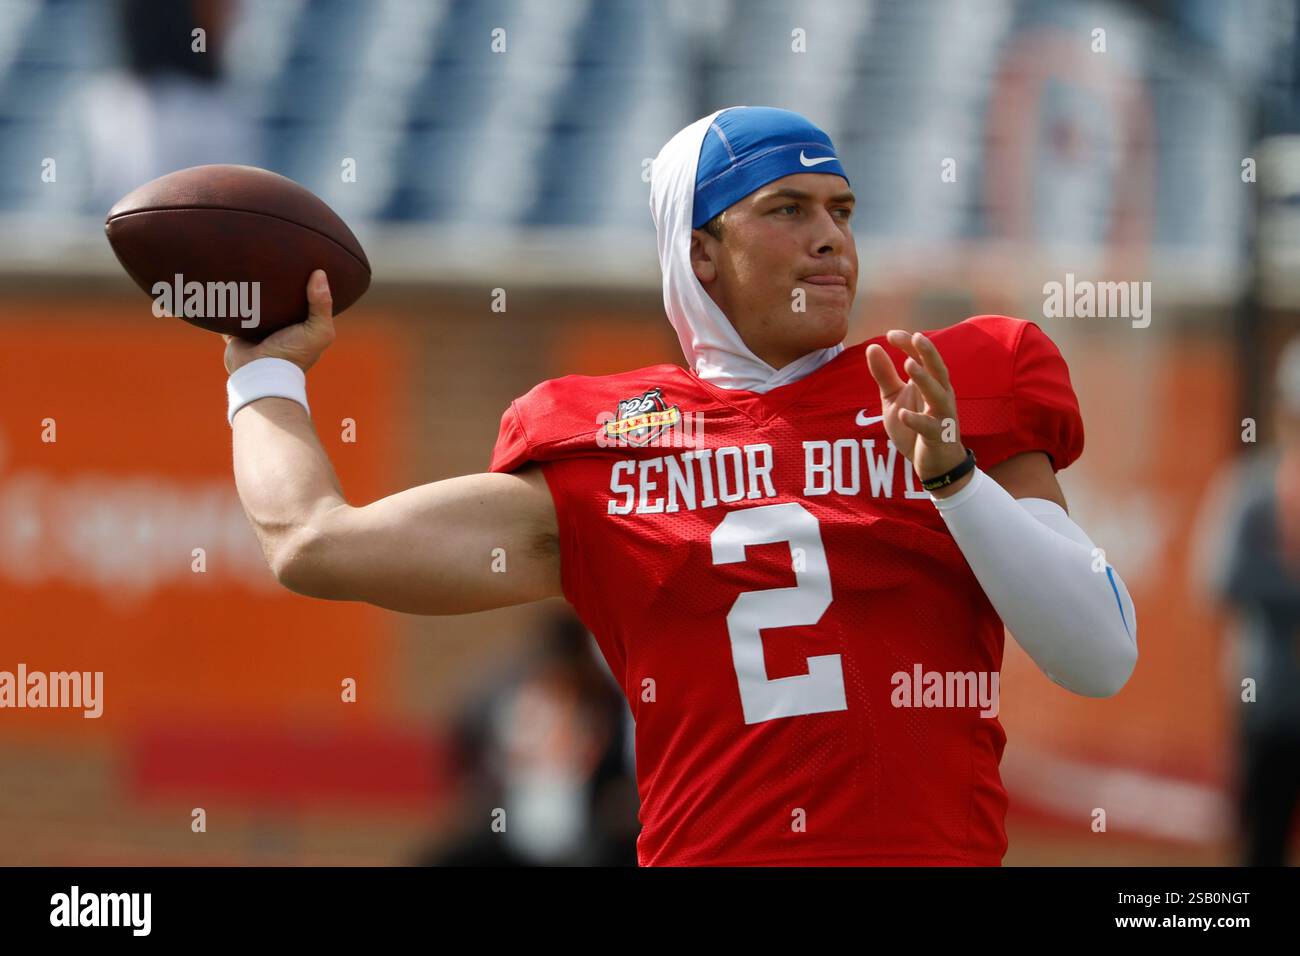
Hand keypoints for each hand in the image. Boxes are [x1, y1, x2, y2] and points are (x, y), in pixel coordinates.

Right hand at [223, 270, 335, 373]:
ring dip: (248, 290)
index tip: (299, 261)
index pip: (302, 300)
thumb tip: (320, 273)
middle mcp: (279, 327)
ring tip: (245, 265)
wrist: (261, 372)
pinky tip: (223, 283)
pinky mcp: (236, 331)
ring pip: (251, 303)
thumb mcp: (318, 331)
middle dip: (271, 285)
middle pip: (275, 300)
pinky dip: (226, 302)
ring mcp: (257, 329)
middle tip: (268, 258)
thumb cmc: (294, 354)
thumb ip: (322, 304)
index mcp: (299, 326)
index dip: (302, 284)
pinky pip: (228, 313)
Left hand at [865, 330, 968, 493]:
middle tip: (916, 337)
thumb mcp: (894, 399)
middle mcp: (940, 395)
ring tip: (908, 365)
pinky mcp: (938, 436)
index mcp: (930, 384)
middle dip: (928, 353)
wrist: (936, 464)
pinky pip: (928, 427)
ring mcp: (941, 416)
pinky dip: (916, 420)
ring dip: (924, 380)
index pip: (922, 358)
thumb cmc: (915, 428)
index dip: (909, 345)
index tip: (891, 334)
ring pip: (937, 394)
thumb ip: (884, 375)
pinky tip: (904, 414)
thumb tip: (872, 347)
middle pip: (938, 370)